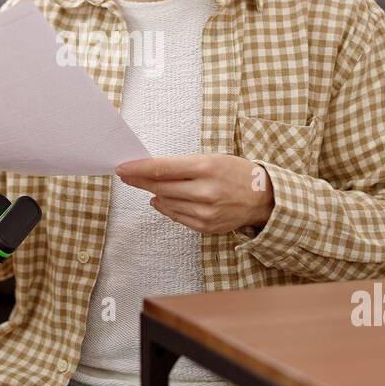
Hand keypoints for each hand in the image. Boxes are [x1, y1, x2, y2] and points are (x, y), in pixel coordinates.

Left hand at [115, 154, 274, 234]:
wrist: (261, 197)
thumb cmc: (234, 173)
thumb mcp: (211, 158)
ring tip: (148, 185)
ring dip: (153, 193)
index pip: (162, 168)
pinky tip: (161, 199)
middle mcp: (205, 191)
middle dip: (139, 180)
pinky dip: (165, 207)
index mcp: (206, 167)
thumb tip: (150, 171)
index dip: (139, 169)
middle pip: (160, 187)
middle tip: (126, 175)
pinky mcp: (205, 226)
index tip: (123, 167)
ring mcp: (205, 212)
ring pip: (166, 202)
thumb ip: (182, 166)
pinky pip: (176, 216)